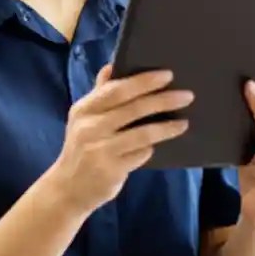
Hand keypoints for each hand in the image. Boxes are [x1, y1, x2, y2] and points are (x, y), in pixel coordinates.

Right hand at [47, 65, 193, 214]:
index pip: (116, 89)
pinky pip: (140, 154)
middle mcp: (90, 127)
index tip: (167, 75)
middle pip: (133, 108)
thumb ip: (100, 94)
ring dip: (166, 127)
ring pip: (142, 133)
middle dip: (162, 100)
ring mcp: (100, 149)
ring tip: (183, 122)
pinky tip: (159, 145)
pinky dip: (151, 148)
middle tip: (186, 96)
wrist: (68, 188)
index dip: (143, 81)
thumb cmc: (82, 147)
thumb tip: (111, 67)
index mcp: (84, 109)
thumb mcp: (84, 119)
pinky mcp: (111, 169)